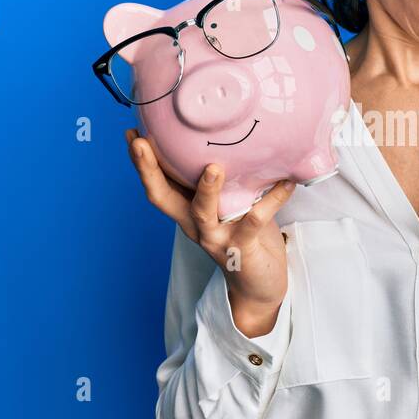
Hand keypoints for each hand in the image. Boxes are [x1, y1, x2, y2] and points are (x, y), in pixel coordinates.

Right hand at [125, 128, 294, 335]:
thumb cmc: (243, 234)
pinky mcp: (241, 248)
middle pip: (163, 198)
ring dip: (207, 190)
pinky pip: (255, 220)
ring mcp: (216, 238)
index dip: (142, 163)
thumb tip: (231, 137)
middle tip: (141, 144)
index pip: (157, 185)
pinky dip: (272, 200)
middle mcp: (195, 225)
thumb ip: (221, 181)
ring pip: (203, 212)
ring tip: (213, 168)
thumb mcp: (226, 204)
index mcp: (187, 212)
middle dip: (149, 170)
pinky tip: (286, 182)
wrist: (258, 284)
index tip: (131, 134)